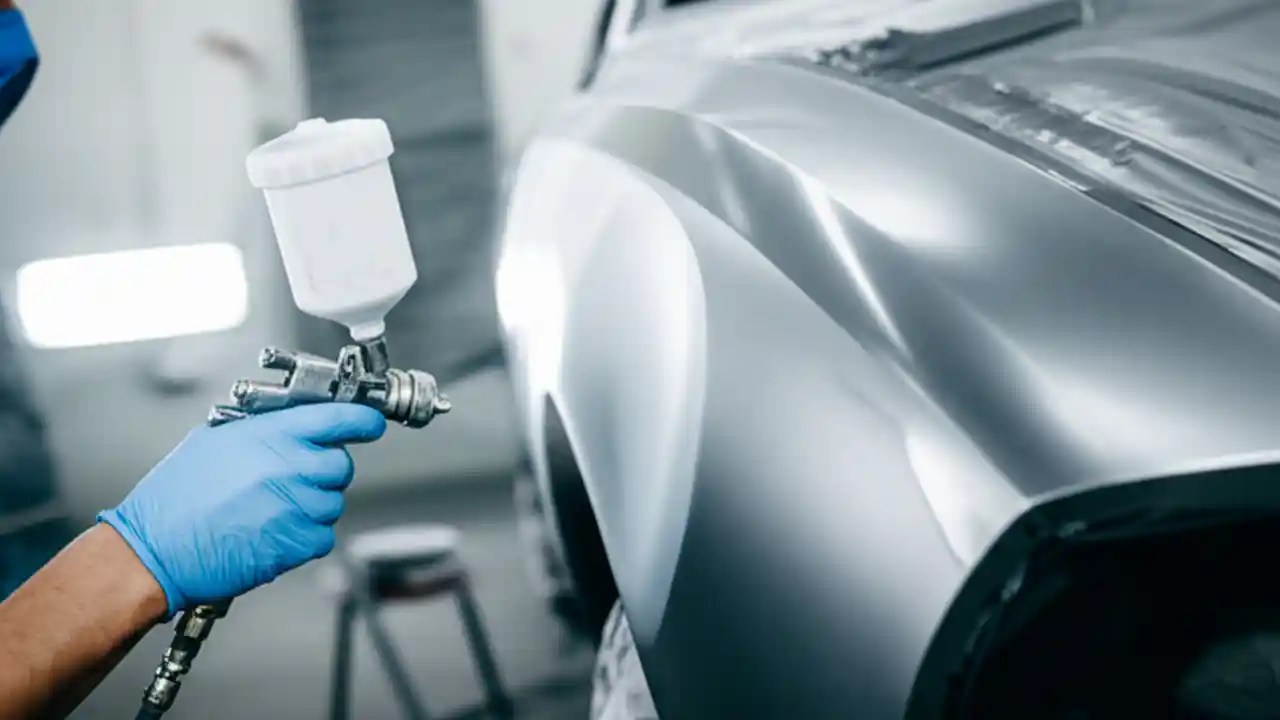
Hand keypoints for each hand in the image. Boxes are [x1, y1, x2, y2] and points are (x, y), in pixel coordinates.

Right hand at [99, 404, 386, 615]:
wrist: (155, 552)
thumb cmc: (173, 499)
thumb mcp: (212, 441)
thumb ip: (259, 430)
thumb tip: (289, 425)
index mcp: (270, 435)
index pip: (338, 418)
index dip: (362, 419)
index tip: (370, 422)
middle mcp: (289, 467)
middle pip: (341, 465)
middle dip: (325, 470)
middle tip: (295, 479)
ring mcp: (296, 506)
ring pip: (333, 502)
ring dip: (313, 505)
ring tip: (271, 510)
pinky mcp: (296, 543)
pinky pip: (323, 535)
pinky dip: (306, 536)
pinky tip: (274, 533)